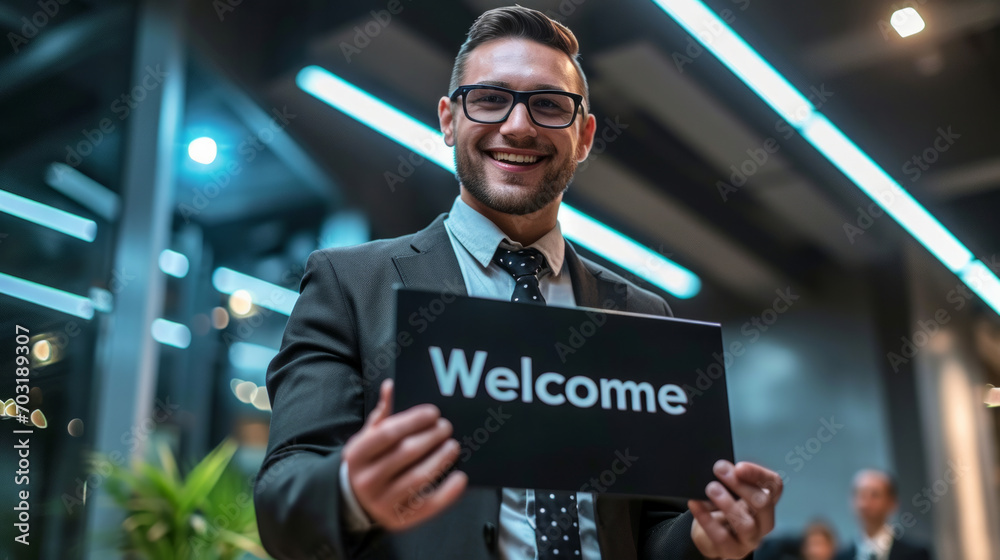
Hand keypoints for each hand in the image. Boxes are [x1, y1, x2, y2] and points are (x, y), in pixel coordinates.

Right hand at [341, 379, 467, 530]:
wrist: (355, 500)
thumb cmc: (368, 462)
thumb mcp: (367, 439)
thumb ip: (381, 415)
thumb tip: (390, 386)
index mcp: (356, 455)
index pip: (388, 433)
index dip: (413, 420)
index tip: (434, 412)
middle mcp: (366, 480)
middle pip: (406, 454)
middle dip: (431, 437)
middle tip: (447, 426)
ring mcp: (382, 502)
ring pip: (418, 479)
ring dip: (440, 460)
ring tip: (454, 446)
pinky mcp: (399, 519)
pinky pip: (428, 506)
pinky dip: (447, 492)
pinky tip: (460, 477)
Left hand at [688, 460, 782, 558]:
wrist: (709, 536)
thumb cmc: (721, 508)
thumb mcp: (728, 490)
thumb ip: (729, 479)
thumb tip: (719, 467)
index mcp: (766, 501)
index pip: (774, 485)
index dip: (758, 474)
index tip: (739, 467)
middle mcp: (763, 521)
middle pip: (763, 504)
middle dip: (740, 485)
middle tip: (719, 470)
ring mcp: (751, 539)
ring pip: (746, 524)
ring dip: (727, 504)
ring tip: (710, 488)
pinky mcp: (733, 551)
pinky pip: (721, 536)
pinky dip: (706, 519)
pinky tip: (695, 504)